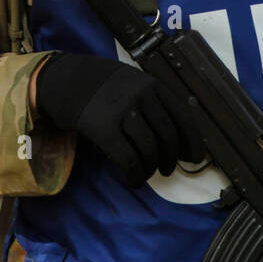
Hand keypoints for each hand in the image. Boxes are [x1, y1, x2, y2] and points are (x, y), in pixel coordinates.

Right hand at [35, 53, 205, 187]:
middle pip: (167, 135)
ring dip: (152, 168)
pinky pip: (128, 159)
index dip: (193, 140)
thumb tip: (181, 143)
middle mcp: (140, 96)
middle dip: (171, 158)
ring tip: (149, 172)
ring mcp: (121, 111)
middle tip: (167, 169)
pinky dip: (135, 175)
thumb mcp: (133, 83)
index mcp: (151, 84)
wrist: (67, 80)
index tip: (195, 158)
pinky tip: (133, 180)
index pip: (182, 115)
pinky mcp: (103, 129)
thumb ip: (155, 104)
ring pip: (149, 149)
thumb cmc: (104, 87)